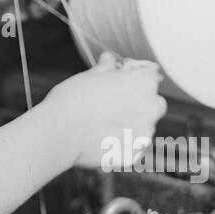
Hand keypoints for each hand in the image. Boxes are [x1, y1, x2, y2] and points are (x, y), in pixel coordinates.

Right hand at [43, 51, 166, 170]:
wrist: (60, 133)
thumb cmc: (72, 100)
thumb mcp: (88, 77)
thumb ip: (105, 69)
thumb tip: (109, 60)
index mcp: (142, 83)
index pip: (149, 74)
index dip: (135, 75)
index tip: (121, 78)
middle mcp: (150, 108)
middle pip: (154, 102)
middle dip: (141, 102)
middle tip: (115, 102)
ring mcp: (144, 133)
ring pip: (145, 125)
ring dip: (132, 123)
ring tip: (103, 124)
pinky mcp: (134, 154)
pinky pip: (134, 145)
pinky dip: (123, 142)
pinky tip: (103, 139)